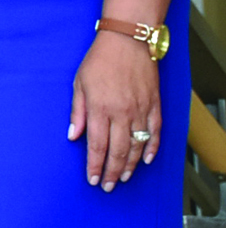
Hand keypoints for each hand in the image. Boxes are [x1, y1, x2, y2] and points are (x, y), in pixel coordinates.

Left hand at [70, 32, 161, 191]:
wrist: (127, 42)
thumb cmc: (99, 61)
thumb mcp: (79, 83)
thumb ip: (77, 112)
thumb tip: (73, 136)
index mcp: (100, 108)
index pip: (97, 145)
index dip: (95, 165)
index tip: (92, 179)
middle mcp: (122, 113)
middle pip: (119, 151)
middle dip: (112, 172)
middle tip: (108, 186)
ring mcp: (140, 110)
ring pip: (138, 146)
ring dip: (131, 165)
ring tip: (124, 178)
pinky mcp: (154, 106)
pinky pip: (155, 133)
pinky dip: (152, 149)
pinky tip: (147, 160)